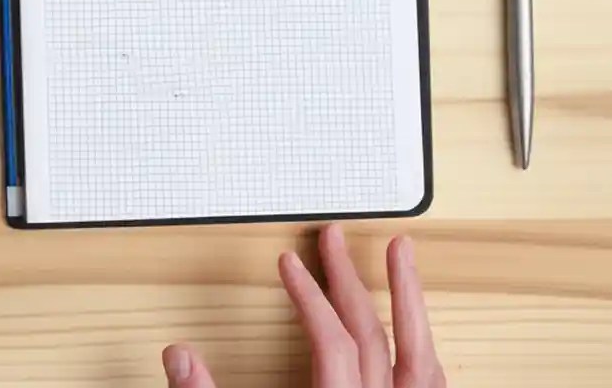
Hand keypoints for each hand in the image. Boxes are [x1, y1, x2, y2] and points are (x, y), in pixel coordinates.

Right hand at [162, 224, 444, 387]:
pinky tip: (419, 327)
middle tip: (335, 239)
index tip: (289, 263)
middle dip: (347, 280)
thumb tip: (179, 359)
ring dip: (408, 299)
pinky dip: (424, 344)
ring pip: (420, 355)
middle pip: (371, 336)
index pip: (331, 342)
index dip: (308, 297)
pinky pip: (432, 381)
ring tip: (402, 254)